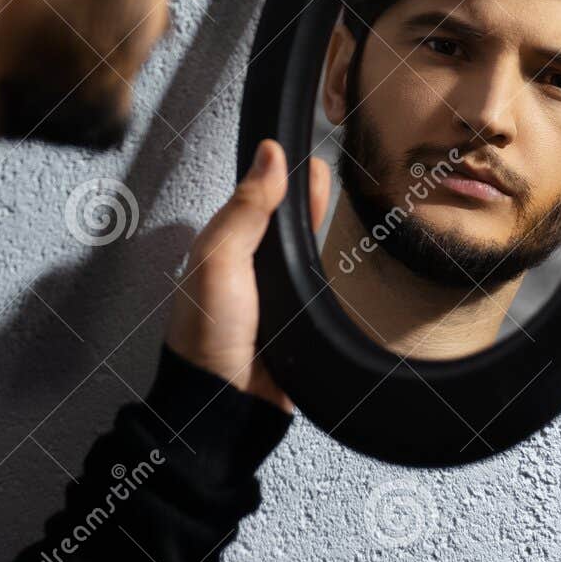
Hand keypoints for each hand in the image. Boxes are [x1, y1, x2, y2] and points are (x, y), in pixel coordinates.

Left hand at [165, 139, 330, 411]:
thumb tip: (270, 155)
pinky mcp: (297, 323)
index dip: (288, 178)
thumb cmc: (208, 336)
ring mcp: (274, 297)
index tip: (313, 161)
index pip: (262, 198)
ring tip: (351, 206)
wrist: (227, 406)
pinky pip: (320, 291)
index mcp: (224, 246)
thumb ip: (246, 208)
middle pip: (288, 223)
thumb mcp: (221, 258)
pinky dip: (335, 276)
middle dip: (311, 201)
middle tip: (334, 178)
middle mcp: (248, 268)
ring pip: (307, 253)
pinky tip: (352, 263)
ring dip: (325, 236)